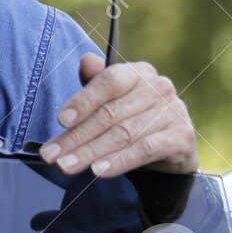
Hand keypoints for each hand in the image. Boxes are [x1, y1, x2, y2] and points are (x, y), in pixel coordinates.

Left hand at [39, 55, 196, 178]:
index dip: (84, 100)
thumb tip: (86, 61)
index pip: (109, 81)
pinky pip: (144, 149)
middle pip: (110, 114)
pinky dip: (119, 161)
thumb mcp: (111, 101)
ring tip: (66, 166)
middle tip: (51, 156)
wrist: (171, 149)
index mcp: (138, 72)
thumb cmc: (133, 118)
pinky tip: (98, 171)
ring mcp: (173, 111)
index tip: (61, 120)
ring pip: (123, 134)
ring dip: (90, 153)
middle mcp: (159, 87)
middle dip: (76, 137)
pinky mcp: (181, 137)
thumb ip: (94, 84)